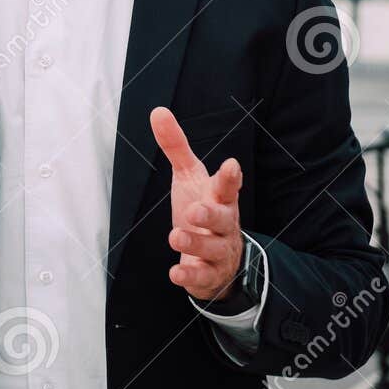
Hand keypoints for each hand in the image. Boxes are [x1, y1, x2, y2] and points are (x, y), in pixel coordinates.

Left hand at [150, 106, 243, 302]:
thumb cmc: (203, 209)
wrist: (218, 258)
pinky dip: (189, 276)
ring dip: (194, 243)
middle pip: (223, 219)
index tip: (231, 165)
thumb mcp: (189, 177)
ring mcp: (219, 251)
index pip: (227, 186)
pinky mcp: (209, 275)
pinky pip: (202, 277)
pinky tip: (175, 273)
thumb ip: (176, 146)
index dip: (230, 177)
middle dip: (210, 215)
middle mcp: (224, 225)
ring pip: (212, 249)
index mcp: (220, 198)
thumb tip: (157, 111)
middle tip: (193, 211)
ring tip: (175, 236)